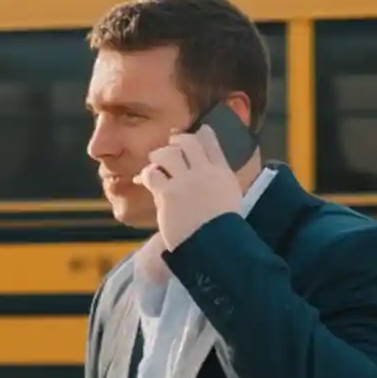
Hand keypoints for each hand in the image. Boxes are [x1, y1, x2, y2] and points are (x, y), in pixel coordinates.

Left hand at [135, 124, 242, 249]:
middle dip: (178, 140)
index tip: (199, 131)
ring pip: (168, 153)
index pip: (212, 143)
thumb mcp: (230, 200)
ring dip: (159, 156)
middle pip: (188, 142)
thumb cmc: (224, 230)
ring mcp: (186, 181)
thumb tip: (207, 176)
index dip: (203, 134)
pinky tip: (146, 180)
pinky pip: (152, 174)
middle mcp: (205, 172)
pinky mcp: (169, 194)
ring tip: (156, 164)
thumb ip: (218, 184)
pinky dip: (148, 175)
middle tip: (171, 144)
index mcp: (223, 174)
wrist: (216, 246)